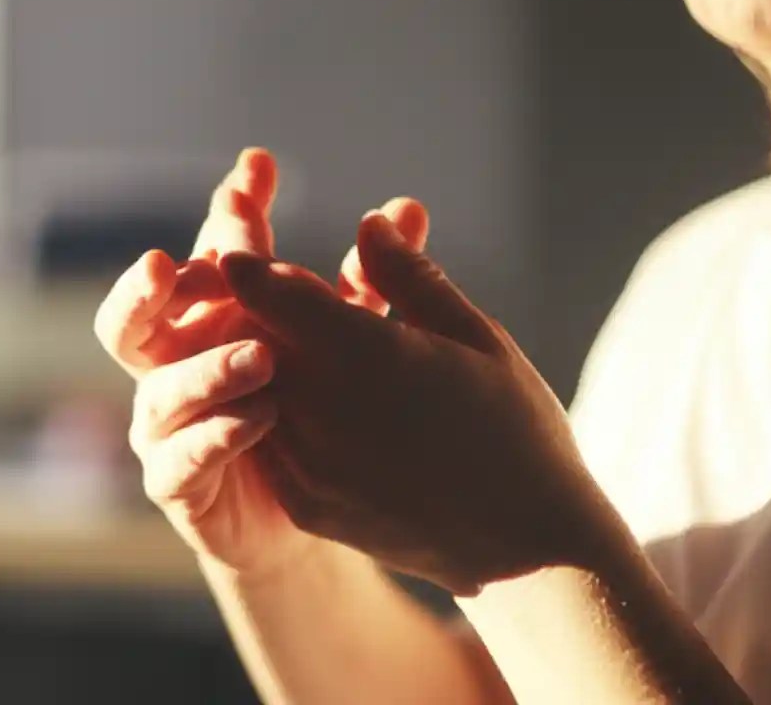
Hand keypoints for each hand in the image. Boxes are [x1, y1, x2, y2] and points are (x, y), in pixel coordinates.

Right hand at [94, 147, 429, 577]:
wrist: (318, 512)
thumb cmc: (323, 412)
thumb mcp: (352, 343)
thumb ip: (370, 282)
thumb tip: (405, 208)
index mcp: (211, 319)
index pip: (210, 253)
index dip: (230, 211)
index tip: (260, 170)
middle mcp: (175, 365)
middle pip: (133, 317)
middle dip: (144, 288)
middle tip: (167, 264)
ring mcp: (169, 426)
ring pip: (160, 390)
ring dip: (204, 370)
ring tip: (260, 357)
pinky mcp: (180, 485)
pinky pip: (181, 459)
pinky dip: (216, 436)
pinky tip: (261, 418)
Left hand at [219, 211, 603, 594]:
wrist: (528, 545)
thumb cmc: (515, 427)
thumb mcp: (477, 338)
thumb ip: (411, 278)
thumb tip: (369, 224)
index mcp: (366, 354)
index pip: (271, 292)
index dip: (250, 266)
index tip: (241, 252)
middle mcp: (324, 407)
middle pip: (251, 340)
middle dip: (248, 314)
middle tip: (257, 295)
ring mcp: (310, 464)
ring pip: (252, 393)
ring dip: (257, 367)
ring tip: (279, 349)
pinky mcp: (308, 506)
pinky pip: (266, 447)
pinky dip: (271, 418)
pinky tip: (298, 407)